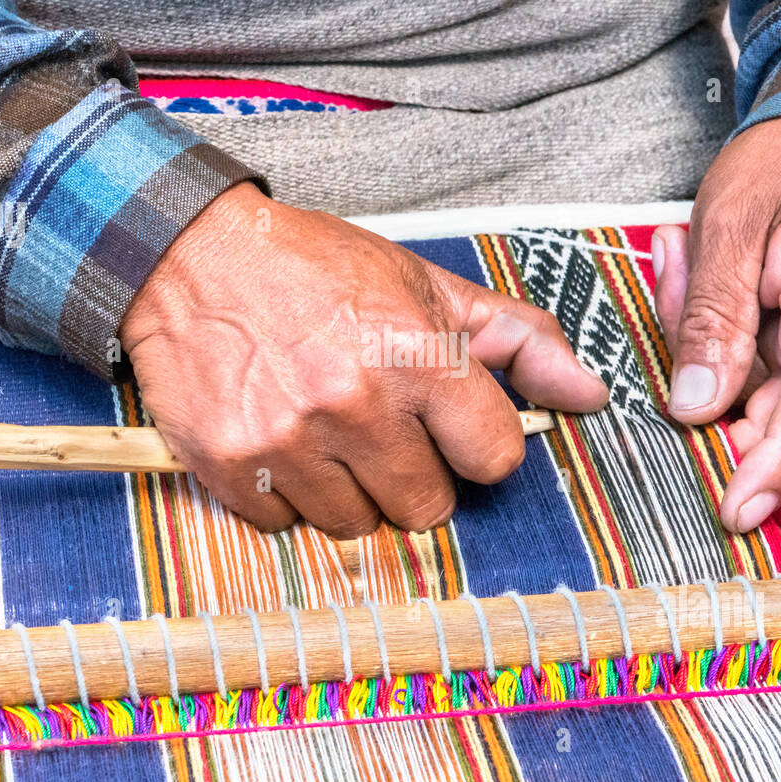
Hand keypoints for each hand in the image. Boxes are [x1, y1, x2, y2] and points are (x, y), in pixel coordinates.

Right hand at [121, 182, 608, 537]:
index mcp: (417, 355)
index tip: (450, 427)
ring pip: (357, 525)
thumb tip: (589, 393)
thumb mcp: (424, 285)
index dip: (477, 445)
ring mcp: (290, 441)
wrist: (191, 255)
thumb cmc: (315, 268)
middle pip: (428, 507)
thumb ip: (515, 340)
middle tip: (379, 428)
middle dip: (413, 474)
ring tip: (324, 431)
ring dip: (348, 489)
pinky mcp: (232, 466)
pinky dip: (287, 494)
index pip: (495, 458)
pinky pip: (286, 525)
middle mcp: (356, 404)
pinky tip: (279, 440)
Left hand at [652, 115, 780, 533]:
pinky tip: (698, 269)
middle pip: (774, 404)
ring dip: (708, 340)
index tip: (735, 513)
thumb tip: (695, 407)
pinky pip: (759, 365)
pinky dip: (719, 332)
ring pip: (758, 386)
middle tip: (677, 272)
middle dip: (707, 370)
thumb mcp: (730, 226)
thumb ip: (713, 319)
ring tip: (689, 254)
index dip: (771, 468)